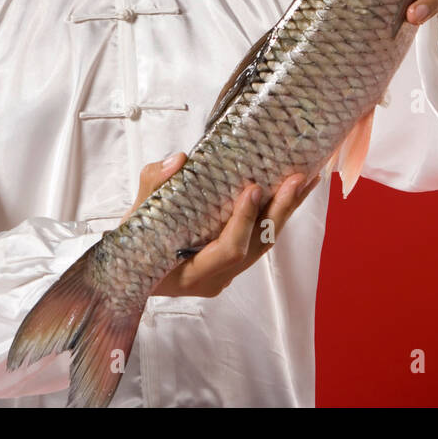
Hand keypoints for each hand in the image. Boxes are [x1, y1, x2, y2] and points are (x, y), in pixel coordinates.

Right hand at [128, 153, 321, 297]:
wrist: (130, 272)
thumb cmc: (132, 246)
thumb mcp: (134, 218)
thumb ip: (153, 188)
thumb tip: (178, 160)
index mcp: (190, 275)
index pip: (228, 251)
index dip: (243, 222)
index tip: (253, 189)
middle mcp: (215, 278)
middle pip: (257, 246)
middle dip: (278, 211)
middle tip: (295, 178)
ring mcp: (228, 272)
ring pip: (265, 241)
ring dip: (285, 209)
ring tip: (306, 178)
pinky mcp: (234, 260)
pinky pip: (261, 237)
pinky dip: (277, 212)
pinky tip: (293, 189)